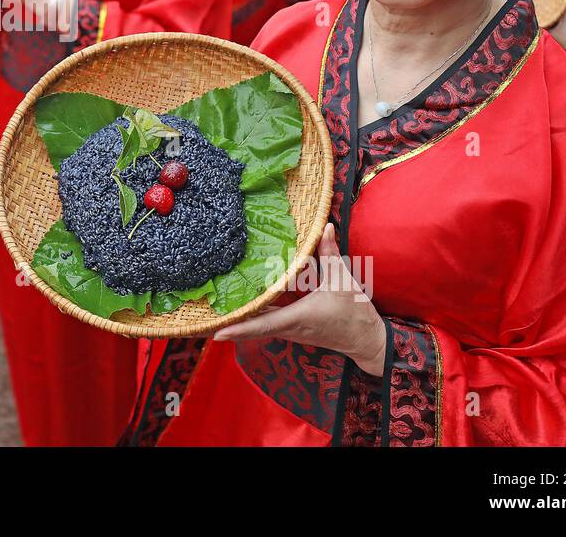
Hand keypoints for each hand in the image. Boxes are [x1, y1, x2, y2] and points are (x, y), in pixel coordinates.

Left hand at [214, 223, 387, 375]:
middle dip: (227, 327)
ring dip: (236, 323)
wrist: (366, 340)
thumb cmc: (354, 312)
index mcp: (297, 316)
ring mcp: (289, 330)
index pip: (262, 324)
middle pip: (251, 328)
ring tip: (210, 317)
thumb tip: (325, 226)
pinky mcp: (292, 329)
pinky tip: (238, 311)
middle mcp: (288, 327)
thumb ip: (330, 252)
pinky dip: (251, 319)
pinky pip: (266, 324)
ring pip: (257, 327)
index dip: (239, 328)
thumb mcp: (342, 279)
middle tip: (199, 323)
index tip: (216, 333)